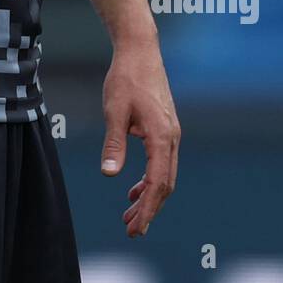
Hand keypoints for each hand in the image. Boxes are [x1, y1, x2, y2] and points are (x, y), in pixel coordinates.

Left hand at [100, 36, 179, 238]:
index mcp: (162, 137)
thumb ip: (114, 144)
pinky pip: (162, 163)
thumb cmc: (125, 79)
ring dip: (149, 198)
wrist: (140, 52)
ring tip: (130, 216)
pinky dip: (150, 180)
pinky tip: (133, 189)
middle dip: (150, 210)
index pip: (157, 183)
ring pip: (165, 176)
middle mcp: (172, 138)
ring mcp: (172, 134)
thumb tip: (110, 175)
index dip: (147, 209)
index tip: (135, 228)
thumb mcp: (114, 112)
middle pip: (165, 185)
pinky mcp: (166, 129)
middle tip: (131, 231)